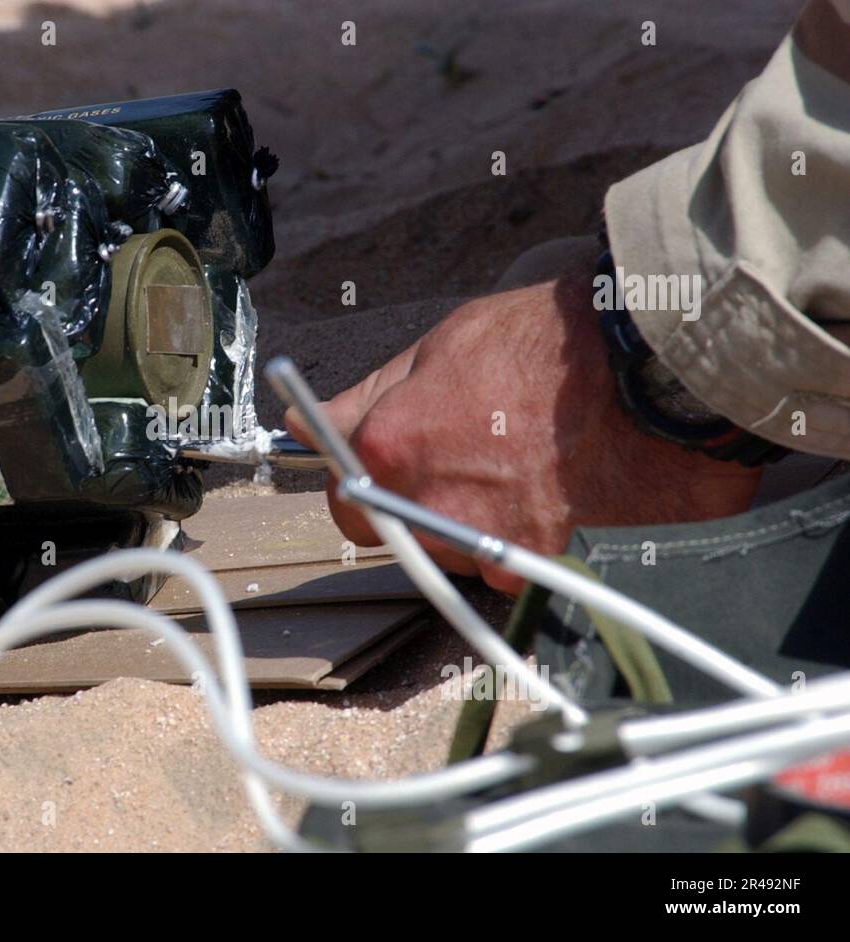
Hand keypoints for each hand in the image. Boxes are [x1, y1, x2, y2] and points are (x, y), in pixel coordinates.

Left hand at [286, 269, 763, 593]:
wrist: (667, 366)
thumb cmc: (553, 342)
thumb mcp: (443, 345)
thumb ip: (366, 396)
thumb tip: (301, 422)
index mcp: (393, 451)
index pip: (344, 500)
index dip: (367, 480)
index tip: (398, 461)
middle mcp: (433, 514)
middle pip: (404, 534)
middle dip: (426, 503)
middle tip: (479, 455)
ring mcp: (493, 552)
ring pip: (463, 555)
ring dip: (482, 523)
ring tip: (534, 466)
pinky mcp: (551, 574)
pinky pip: (520, 569)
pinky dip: (533, 539)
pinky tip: (564, 491)